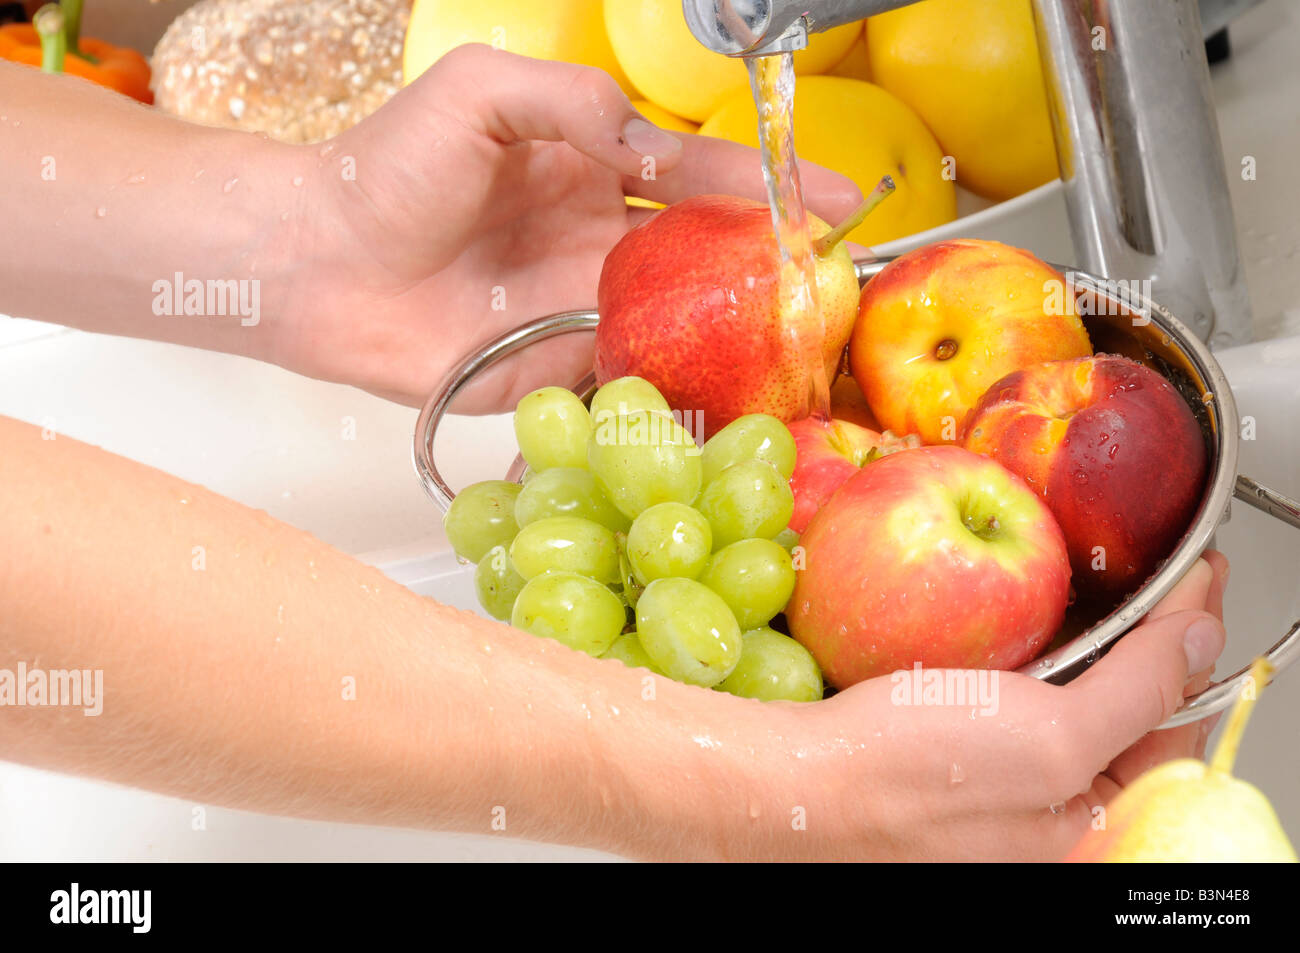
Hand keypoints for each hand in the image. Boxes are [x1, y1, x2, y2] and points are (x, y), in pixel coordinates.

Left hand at [271, 45, 864, 411]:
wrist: (320, 262)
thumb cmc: (387, 169)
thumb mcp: (480, 92)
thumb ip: (571, 100)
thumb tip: (648, 146)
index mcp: (592, 168)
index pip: (698, 175)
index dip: (767, 184)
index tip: (831, 199)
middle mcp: (599, 240)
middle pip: (707, 253)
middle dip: (773, 265)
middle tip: (835, 281)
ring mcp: (583, 309)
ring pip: (684, 321)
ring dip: (740, 332)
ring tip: (802, 343)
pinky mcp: (558, 371)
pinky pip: (631, 378)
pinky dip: (679, 387)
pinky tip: (727, 394)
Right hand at [688, 553, 1228, 860]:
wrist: (793, 780)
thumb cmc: (912, 774)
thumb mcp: (1050, 739)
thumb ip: (1138, 692)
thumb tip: (1202, 640)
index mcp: (1092, 828)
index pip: (1173, 725)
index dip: (1191, 646)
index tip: (1196, 577)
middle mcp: (1052, 815)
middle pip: (1124, 715)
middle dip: (1142, 644)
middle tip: (1156, 574)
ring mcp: (1001, 788)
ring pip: (1066, 703)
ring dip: (1083, 644)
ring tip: (1099, 586)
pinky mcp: (956, 760)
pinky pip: (1010, 702)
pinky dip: (1024, 655)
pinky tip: (1017, 621)